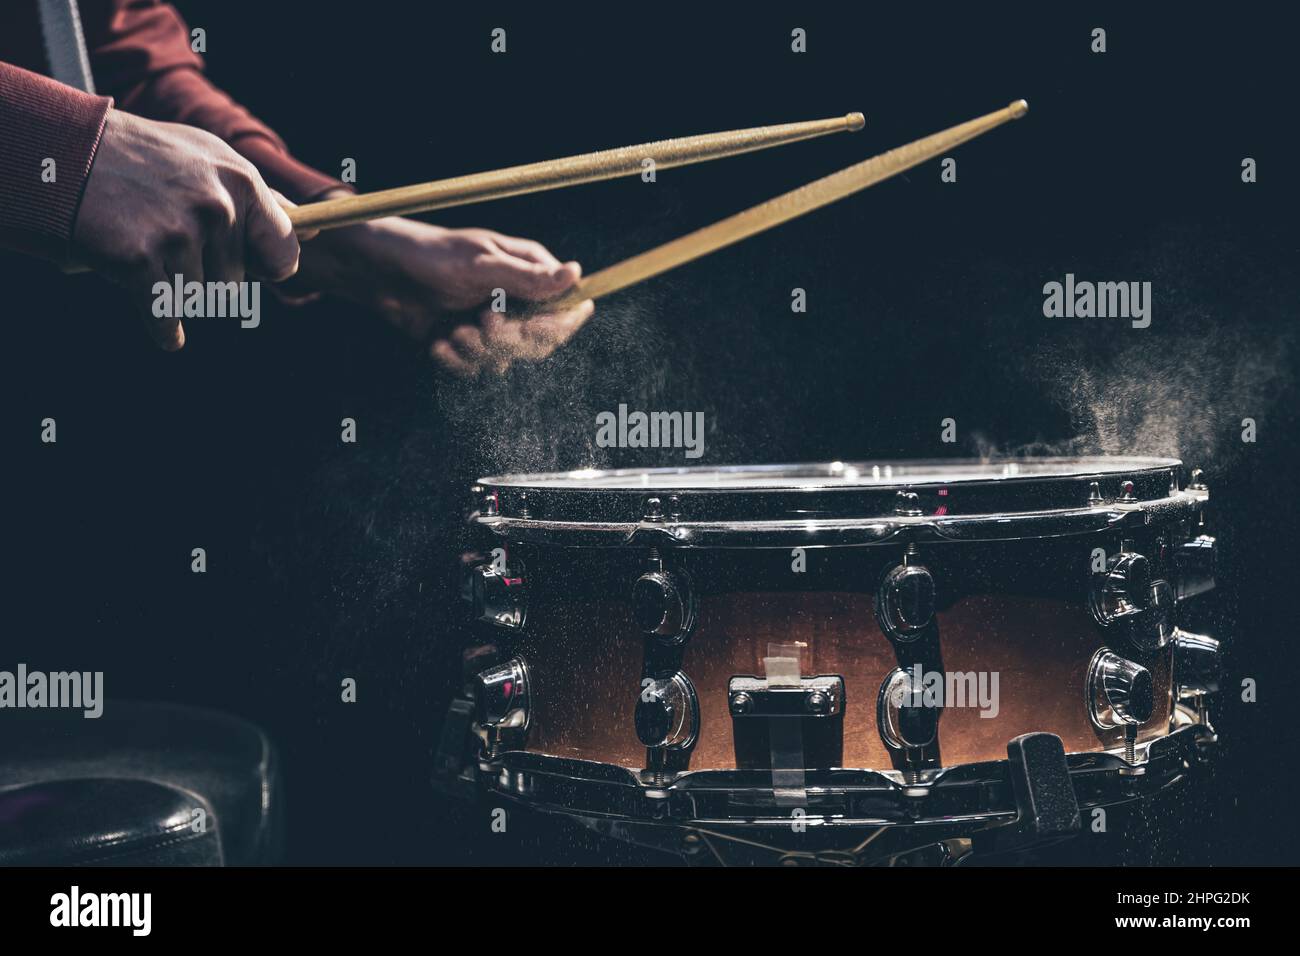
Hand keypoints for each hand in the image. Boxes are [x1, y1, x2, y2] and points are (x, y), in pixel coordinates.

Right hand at [72, 109, 301, 349]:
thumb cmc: (146, 159)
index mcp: (240, 182)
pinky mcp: (140, 259)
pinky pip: (166, 318)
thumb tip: (312, 230)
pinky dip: (163, 328)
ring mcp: (178, 234)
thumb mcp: (208, 160)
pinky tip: (164, 328)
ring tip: (146, 246)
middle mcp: (216, 207)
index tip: (259, 268)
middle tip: (169, 238)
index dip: (270, 267)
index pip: (283, 251)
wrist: (68, 154)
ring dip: (174, 285)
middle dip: (205, 272)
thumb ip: (259, 199)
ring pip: (199, 297)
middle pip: (235, 282)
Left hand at [291, 211, 593, 374]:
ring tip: (454, 331)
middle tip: (482, 321)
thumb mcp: (481, 264)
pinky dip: (457, 361)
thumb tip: (575, 273)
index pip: (567, 308)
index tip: (531, 328)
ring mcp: (493, 322)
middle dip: (509, 340)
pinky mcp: (468, 342)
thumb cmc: (431, 255)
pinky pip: (477, 367)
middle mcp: (517, 299)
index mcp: (529, 271)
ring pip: (507, 359)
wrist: (381, 274)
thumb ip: (527, 276)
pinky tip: (439, 344)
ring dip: (479, 351)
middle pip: (540, 342)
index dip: (556, 326)